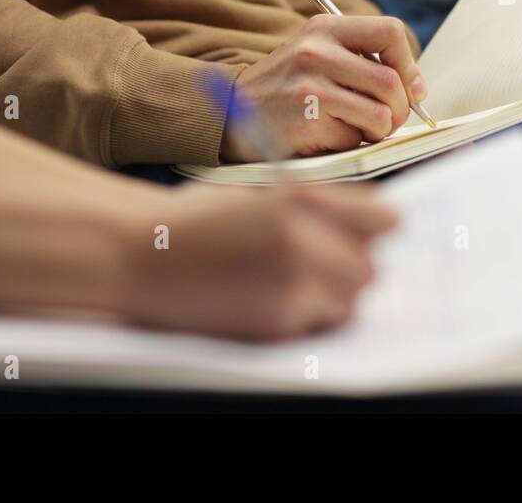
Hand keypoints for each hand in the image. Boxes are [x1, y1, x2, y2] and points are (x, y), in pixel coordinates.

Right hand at [121, 183, 396, 340]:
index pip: (384, 219)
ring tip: (286, 285)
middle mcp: (305, 237)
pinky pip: (317, 327)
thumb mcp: (261, 194)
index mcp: (303, 196)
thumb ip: (318, 209)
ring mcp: (293, 282)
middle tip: (319, 268)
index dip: (375, 231)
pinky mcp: (277, 322)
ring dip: (329, 300)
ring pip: (350, 302)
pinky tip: (263, 301)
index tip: (367, 238)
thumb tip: (374, 229)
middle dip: (350, 271)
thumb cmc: (196, 221)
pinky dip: (301, 320)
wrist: (137, 253)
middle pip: (372, 267)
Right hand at [224, 15, 427, 160]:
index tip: (409, 85)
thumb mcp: (319, 54)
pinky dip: (351, 142)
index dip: (408, 63)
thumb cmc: (289, 85)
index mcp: (326, 28)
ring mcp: (311, 85)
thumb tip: (417, 88)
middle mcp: (317, 51)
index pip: (391, 32)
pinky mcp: (307, 119)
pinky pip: (355, 137)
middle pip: (392, 81)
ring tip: (359, 127)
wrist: (231, 109)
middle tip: (388, 119)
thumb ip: (364, 61)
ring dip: (380, 129)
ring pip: (382, 113)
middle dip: (400, 108)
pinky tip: (329, 135)